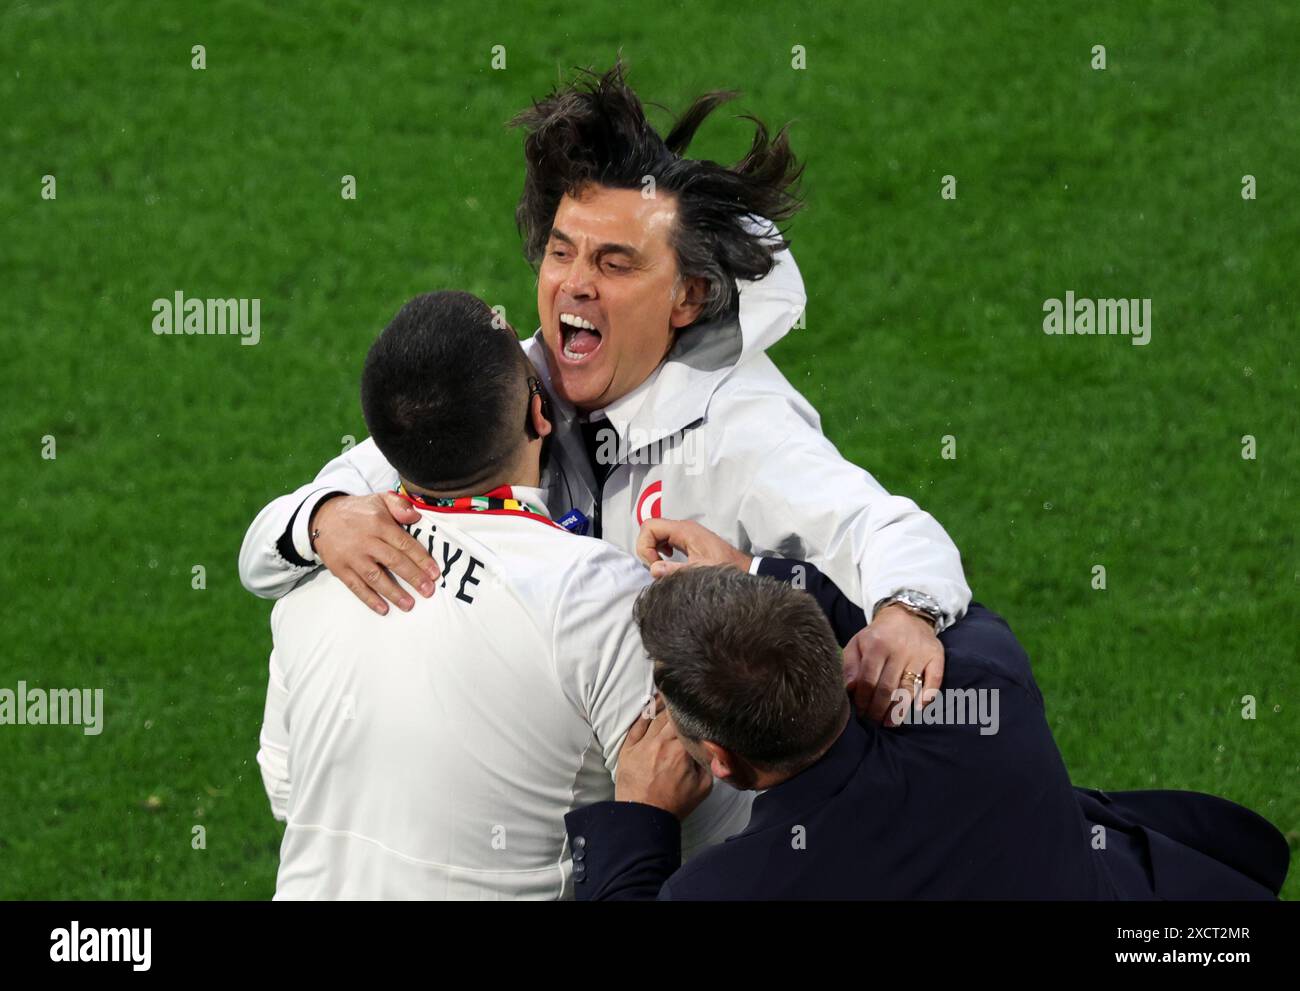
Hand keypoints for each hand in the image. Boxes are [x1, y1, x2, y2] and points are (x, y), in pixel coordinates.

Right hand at [310, 493, 440, 614]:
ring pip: (375, 577)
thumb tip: (415, 516)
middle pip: (393, 561)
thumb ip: (400, 504)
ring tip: (409, 604)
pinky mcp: (339, 569)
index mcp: (379, 523)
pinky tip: (383, 609)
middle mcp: (366, 541)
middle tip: (429, 591)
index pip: (404, 543)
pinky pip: (356, 586)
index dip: (421, 559)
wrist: (322, 516)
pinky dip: (369, 599)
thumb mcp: (379, 499)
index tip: (435, 574)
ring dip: (393, 593)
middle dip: (413, 578)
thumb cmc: (358, 511)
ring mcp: (352, 556)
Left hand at [614, 706, 712, 819]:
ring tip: (672, 693)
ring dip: (665, 705)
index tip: (701, 707)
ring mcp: (642, 744)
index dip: (696, 713)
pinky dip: (645, 713)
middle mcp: (662, 743)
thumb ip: (710, 762)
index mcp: (682, 751)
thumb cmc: (675, 804)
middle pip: (672, 715)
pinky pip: (637, 725)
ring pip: (655, 717)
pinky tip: (652, 703)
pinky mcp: (627, 749)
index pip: (690, 722)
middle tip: (688, 697)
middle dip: (681, 707)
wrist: (644, 818)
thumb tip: (712, 744)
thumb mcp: (704, 786)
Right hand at [635, 518, 752, 578]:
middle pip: (650, 528)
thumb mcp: (698, 571)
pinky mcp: (686, 539)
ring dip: (652, 549)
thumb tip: (653, 569)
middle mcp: (682, 527)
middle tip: (656, 567)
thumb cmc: (723, 568)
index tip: (654, 564)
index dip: (645, 545)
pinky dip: (660, 549)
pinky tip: (669, 561)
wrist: (742, 568)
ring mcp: (684, 532)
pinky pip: (664, 539)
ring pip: (656, 533)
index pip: (650, 526)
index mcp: (684, 530)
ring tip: (661, 566)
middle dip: (647, 547)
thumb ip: (675, 570)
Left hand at [842, 604, 944, 724]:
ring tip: (891, 722)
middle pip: (888, 688)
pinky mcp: (936, 655)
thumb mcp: (857, 643)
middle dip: (879, 709)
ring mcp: (919, 653)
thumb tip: (848, 689)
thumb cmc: (877, 635)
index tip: (860, 711)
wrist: (906, 614)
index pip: (868, 680)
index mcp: (876, 645)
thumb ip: (849, 665)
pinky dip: (927, 696)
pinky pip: (935, 679)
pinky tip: (917, 708)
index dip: (863, 700)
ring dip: (899, 710)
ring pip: (909, 688)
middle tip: (874, 721)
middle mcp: (899, 649)